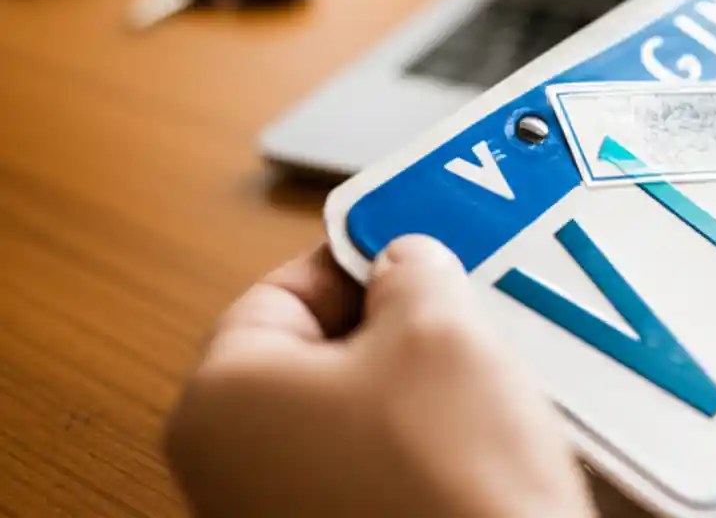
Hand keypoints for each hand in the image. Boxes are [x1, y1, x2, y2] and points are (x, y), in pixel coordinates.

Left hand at [164, 237, 593, 517]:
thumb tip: (406, 262)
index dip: (354, 255)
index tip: (408, 242)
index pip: (280, 291)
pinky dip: (417, 443)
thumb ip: (413, 270)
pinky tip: (472, 439)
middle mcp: (228, 470)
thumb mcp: (440, 329)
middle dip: (393, 323)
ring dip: (414, 385)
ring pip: (351, 412)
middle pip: (314, 354)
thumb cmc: (449, 483)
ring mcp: (278, 512)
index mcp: (221, 402)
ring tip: (476, 376)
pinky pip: (371, 467)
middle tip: (455, 307)